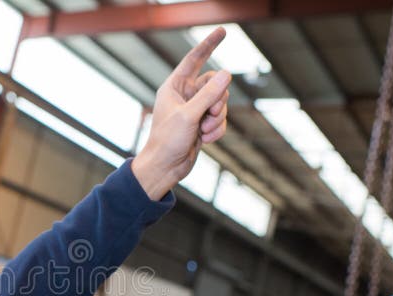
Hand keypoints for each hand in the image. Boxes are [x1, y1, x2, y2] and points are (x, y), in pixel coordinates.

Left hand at [132, 27, 231, 200]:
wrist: (165, 168)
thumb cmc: (168, 141)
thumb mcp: (189, 115)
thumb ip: (209, 94)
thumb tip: (227, 73)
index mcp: (174, 87)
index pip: (194, 60)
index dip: (208, 45)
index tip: (223, 31)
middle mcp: (184, 96)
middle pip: (215, 83)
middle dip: (218, 99)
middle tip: (210, 113)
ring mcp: (194, 110)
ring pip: (220, 103)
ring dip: (217, 118)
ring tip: (203, 131)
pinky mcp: (202, 124)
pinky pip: (220, 120)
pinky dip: (216, 130)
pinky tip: (204, 141)